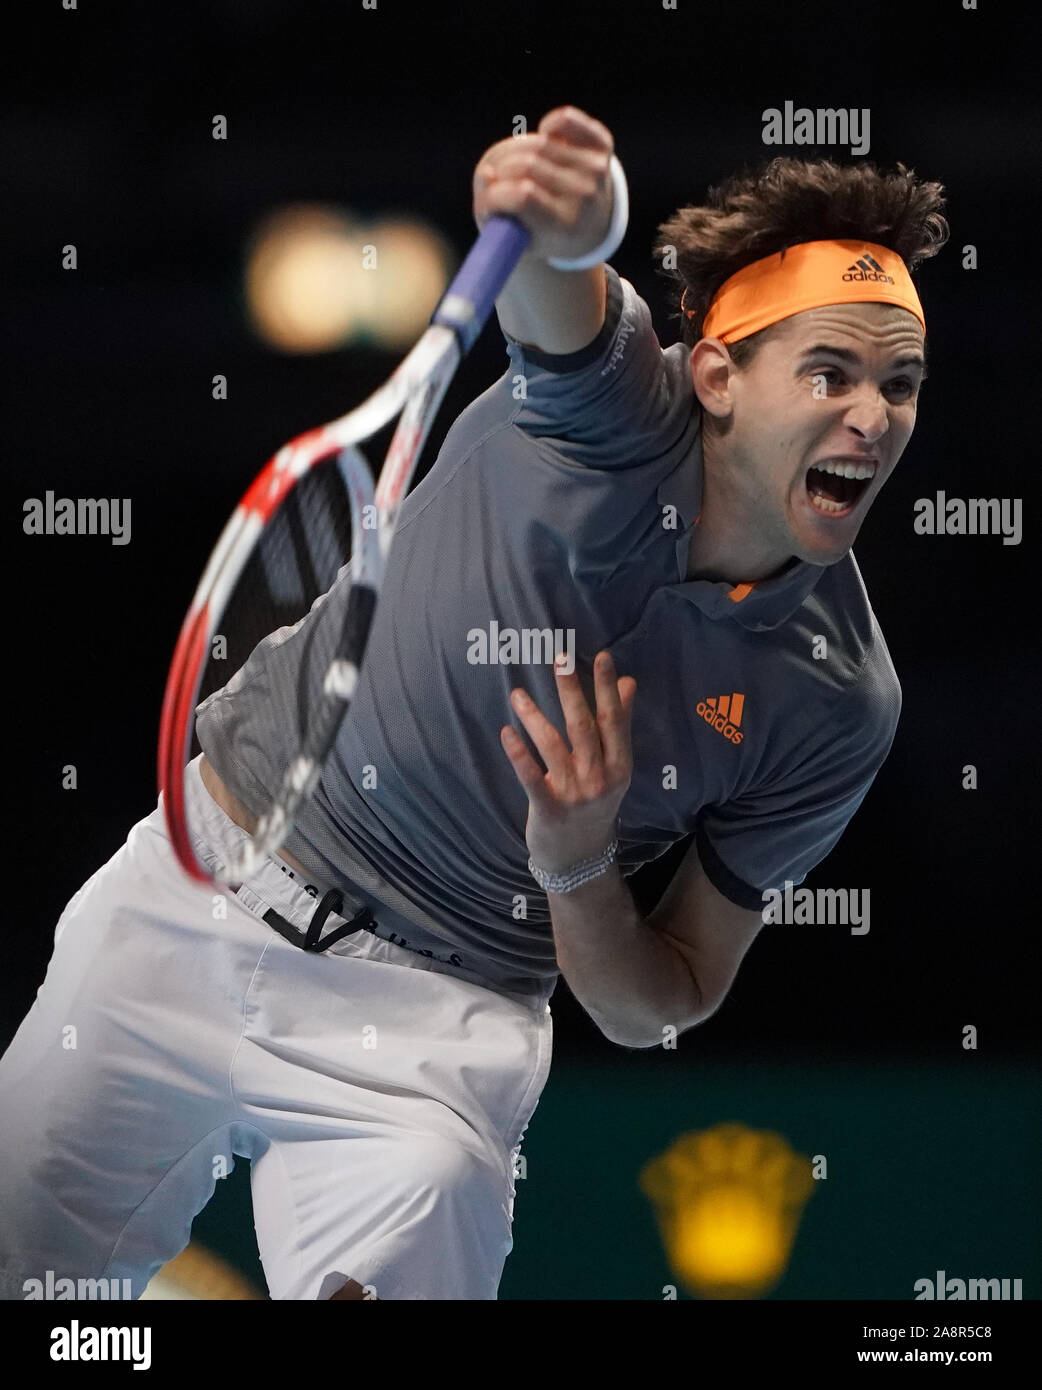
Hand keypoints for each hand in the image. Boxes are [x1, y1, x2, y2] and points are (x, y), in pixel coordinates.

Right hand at [472, 106, 614, 264]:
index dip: (495, 195)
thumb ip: (490, 211)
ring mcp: (595, 169)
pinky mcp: (602, 146)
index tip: (487, 200)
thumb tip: (487, 174)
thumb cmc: (539, 234)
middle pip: (527, 165)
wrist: (589, 230)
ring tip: (517, 167)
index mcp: (564, 227)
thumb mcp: (512, 237)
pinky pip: (566, 120)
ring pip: (538, 143)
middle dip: (501, 172)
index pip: (522, 196)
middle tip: (499, 183)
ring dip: (515, 151)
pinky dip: (549, 125)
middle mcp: (584, 196)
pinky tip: (545, 140)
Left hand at [500, 650, 636, 875]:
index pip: (614, 720)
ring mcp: (574, 794)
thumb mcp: (615, 767)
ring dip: (534, 717)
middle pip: (584, 727)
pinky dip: (518, 753)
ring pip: (553, 746)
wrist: (581, 859)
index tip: (602, 657)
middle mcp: (600, 778)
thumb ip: (619, 725)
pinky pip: (530, 777)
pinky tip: (506, 732)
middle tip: (560, 659)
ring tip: (517, 692)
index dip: (607, 688)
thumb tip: (629, 683)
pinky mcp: (548, 808)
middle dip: (572, 691)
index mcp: (619, 765)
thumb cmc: (596, 804)